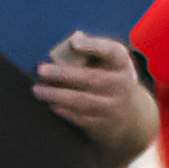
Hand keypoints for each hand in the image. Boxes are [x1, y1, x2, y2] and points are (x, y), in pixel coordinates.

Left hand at [35, 35, 157, 167]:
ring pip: (80, 101)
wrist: (131, 118)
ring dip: (56, 95)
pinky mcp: (101, 125)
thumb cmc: (111, 81)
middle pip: (91, 78)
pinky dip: (61, 110)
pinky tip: (49, 103)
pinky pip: (77, 117)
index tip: (74, 42)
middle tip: (41, 70)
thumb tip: (69, 43)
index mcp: (122, 65)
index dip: (94, 46)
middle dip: (62, 74)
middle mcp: (120, 86)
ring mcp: (111, 107)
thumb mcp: (111, 64)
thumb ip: (94, 52)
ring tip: (37, 90)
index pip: (112, 52)